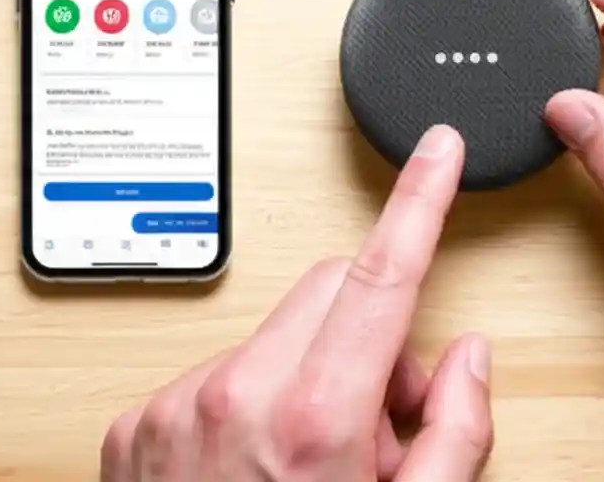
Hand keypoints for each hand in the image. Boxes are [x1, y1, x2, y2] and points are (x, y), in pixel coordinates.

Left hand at [101, 126, 492, 481]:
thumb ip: (456, 434)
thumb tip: (468, 359)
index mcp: (311, 420)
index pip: (383, 274)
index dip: (420, 201)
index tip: (435, 153)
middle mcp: (233, 398)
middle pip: (332, 290)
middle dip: (372, 331)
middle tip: (382, 419)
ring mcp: (174, 408)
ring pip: (276, 334)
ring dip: (309, 374)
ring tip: (311, 463)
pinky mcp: (135, 425)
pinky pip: (218, 372)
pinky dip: (250, 403)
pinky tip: (258, 471)